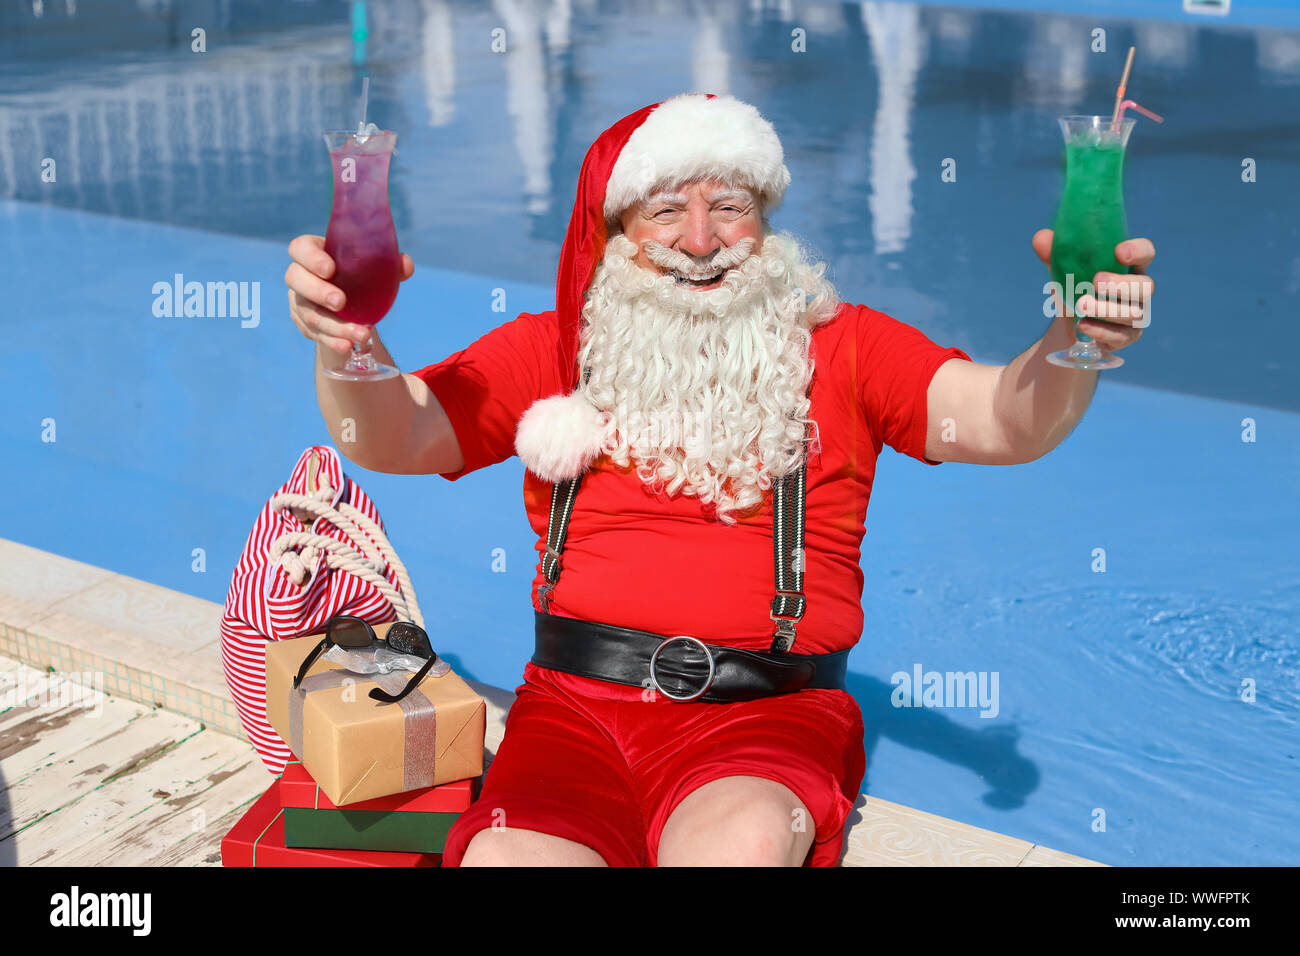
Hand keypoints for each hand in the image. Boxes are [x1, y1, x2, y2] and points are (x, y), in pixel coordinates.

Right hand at [285, 235, 414, 353]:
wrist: (351, 303)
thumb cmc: (360, 275)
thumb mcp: (375, 266)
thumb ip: (390, 263)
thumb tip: (406, 266)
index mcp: (313, 252)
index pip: (301, 248)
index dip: (311, 257)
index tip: (330, 269)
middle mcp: (300, 275)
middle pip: (295, 279)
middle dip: (318, 291)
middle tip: (341, 302)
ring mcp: (299, 300)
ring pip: (309, 313)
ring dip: (334, 325)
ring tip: (361, 334)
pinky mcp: (304, 323)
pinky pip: (315, 334)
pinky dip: (333, 341)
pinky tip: (348, 347)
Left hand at [1032, 229, 1155, 353]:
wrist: (1070, 322)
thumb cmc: (1075, 286)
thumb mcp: (1063, 269)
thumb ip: (1054, 253)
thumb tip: (1041, 238)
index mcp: (1130, 266)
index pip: (1146, 253)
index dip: (1138, 251)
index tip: (1118, 252)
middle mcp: (1140, 290)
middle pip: (1146, 286)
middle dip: (1122, 285)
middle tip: (1096, 282)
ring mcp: (1136, 315)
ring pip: (1134, 314)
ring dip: (1107, 309)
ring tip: (1082, 305)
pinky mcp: (1126, 337)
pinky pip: (1120, 337)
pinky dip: (1101, 331)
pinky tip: (1082, 325)